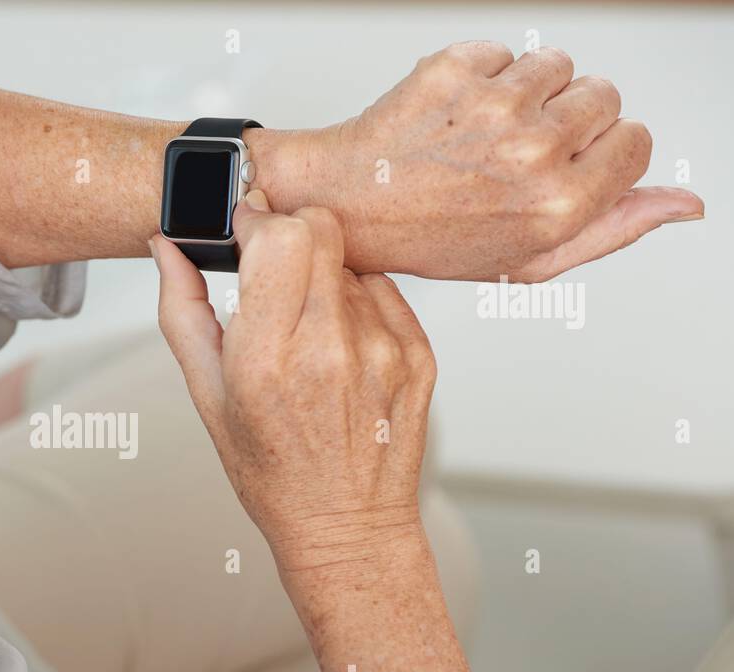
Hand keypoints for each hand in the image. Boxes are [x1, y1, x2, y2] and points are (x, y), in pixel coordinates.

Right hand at [151, 192, 435, 578]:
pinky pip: (383, 291)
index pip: (277, 236)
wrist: (346, 526)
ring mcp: (382, 351)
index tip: (242, 228)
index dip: (255, 220)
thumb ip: (183, 312)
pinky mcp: (418, 354)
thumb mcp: (207, 398)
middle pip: (319, 228)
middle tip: (271, 264)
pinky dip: (356, 302)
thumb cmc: (272, 472)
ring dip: (321, 274)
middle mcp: (329, 349)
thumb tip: (168, 247)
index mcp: (267, 360)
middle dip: (289, 231)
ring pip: (349, 260)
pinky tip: (339, 347)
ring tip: (305, 329)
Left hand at [256, 41, 703, 280]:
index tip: (559, 168)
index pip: (636, 142)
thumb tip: (684, 203)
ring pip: (557, 65)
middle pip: (604, 96)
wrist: (347, 205)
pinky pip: (502, 52)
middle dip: (567, 119)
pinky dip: (480, 75)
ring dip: (526, 92)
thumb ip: (611, 229)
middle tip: (511, 154)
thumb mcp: (525, 260)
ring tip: (479, 133)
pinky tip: (450, 116)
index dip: (598, 154)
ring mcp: (495, 107)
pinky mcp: (458, 69)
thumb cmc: (429, 237)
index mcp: (559, 206)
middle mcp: (534, 153)